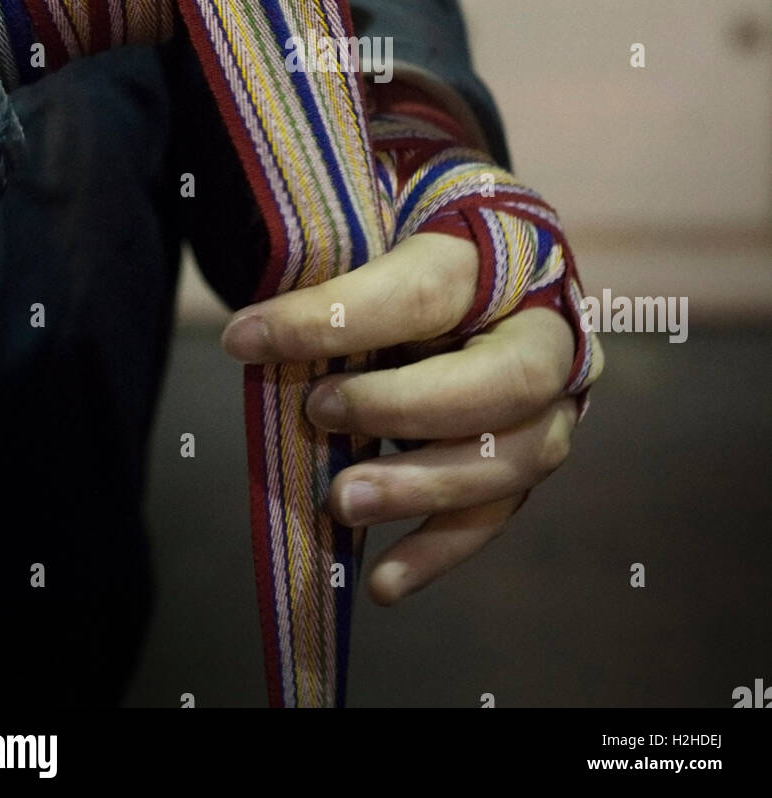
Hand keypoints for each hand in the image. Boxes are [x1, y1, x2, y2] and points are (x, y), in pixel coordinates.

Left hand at [222, 230, 597, 603]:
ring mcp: (555, 397)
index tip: (244, 339)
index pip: (422, 288)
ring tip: (341, 502)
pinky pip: (501, 510)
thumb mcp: (380, 215)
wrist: (481, 254)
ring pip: (517, 455)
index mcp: (497, 251)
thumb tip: (250, 329)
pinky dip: (441, 549)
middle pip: (505, 376)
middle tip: (320, 413)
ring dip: (424, 486)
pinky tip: (383, 582)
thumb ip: (331, 256)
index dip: (336, 317)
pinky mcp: (536, 452)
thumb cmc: (414, 233)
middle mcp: (543, 326)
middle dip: (408, 406)